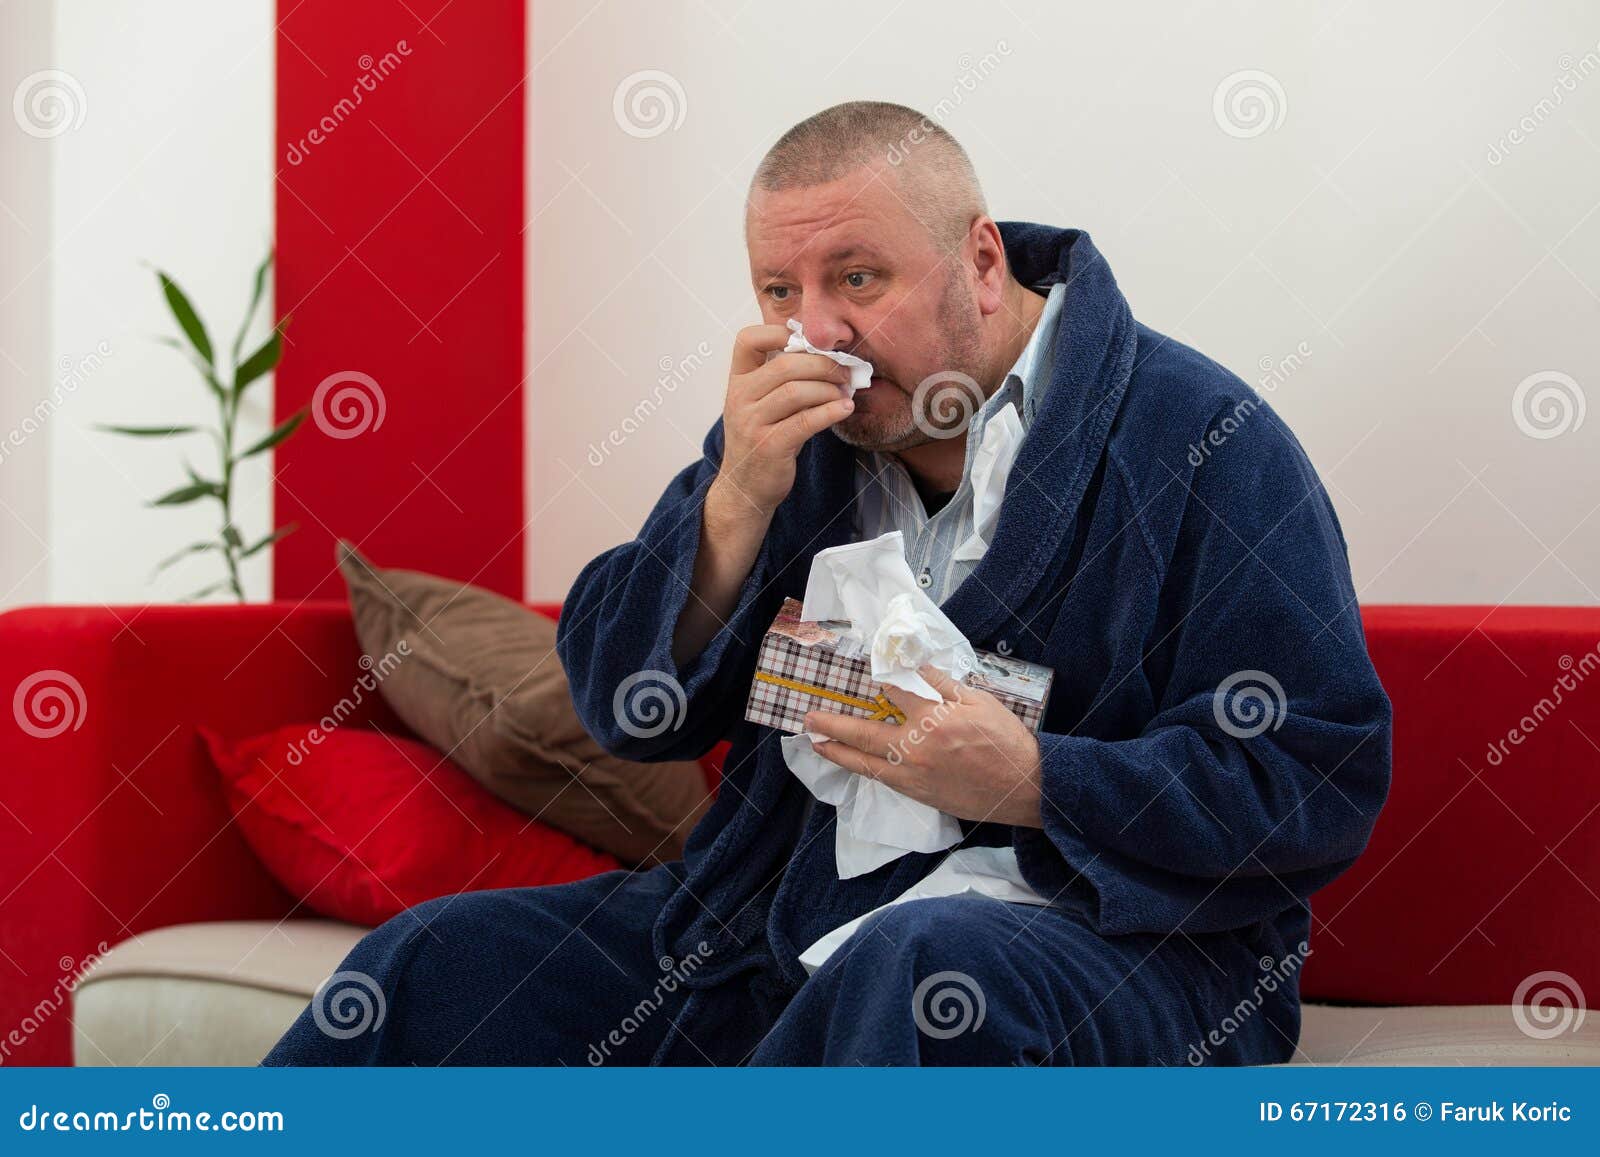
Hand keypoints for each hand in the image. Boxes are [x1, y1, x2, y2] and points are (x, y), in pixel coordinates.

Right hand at [714, 324, 855, 517]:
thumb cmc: (762, 440)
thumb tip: (828, 357)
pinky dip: (830, 412)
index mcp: (737, 381)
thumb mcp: (762, 406)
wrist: (745, 488)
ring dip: (829, 388)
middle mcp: (739, 398)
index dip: (778, 332)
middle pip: (785, 365)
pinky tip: (845, 408)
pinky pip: (804, 421)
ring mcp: (751, 423)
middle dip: (823, 364)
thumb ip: (783, 381)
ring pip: (796, 392)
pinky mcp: (769, 446)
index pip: (748, 340)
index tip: (808, 340)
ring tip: (846, 391)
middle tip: (845, 370)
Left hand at [805, 665, 1043, 828]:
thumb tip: (914, 667)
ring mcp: (913, 775)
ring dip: (837, 753)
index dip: (878, 681)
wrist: (1024, 788)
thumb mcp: (978, 701)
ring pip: (864, 764)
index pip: (893, 694)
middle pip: (863, 735)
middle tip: (809, 718)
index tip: (865, 674)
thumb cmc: (1006, 741)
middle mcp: (915, 749)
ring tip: (817, 743)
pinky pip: (882, 780)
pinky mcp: (918, 794)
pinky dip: (863, 770)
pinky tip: (853, 763)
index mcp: (932, 720)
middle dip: (833, 724)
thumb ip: (942, 684)